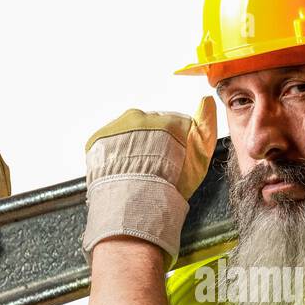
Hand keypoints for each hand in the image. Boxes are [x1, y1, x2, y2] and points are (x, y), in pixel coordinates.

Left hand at [81, 96, 216, 267]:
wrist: (134, 203)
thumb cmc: (168, 186)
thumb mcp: (198, 159)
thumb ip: (206, 128)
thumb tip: (206, 101)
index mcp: (167, 120)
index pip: (174, 124)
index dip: (174, 143)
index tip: (172, 159)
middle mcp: (141, 117)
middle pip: (149, 127)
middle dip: (151, 143)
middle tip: (153, 167)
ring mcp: (117, 127)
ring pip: (128, 133)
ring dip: (131, 147)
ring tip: (135, 171)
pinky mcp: (98, 139)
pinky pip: (107, 142)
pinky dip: (113, 153)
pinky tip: (120, 170)